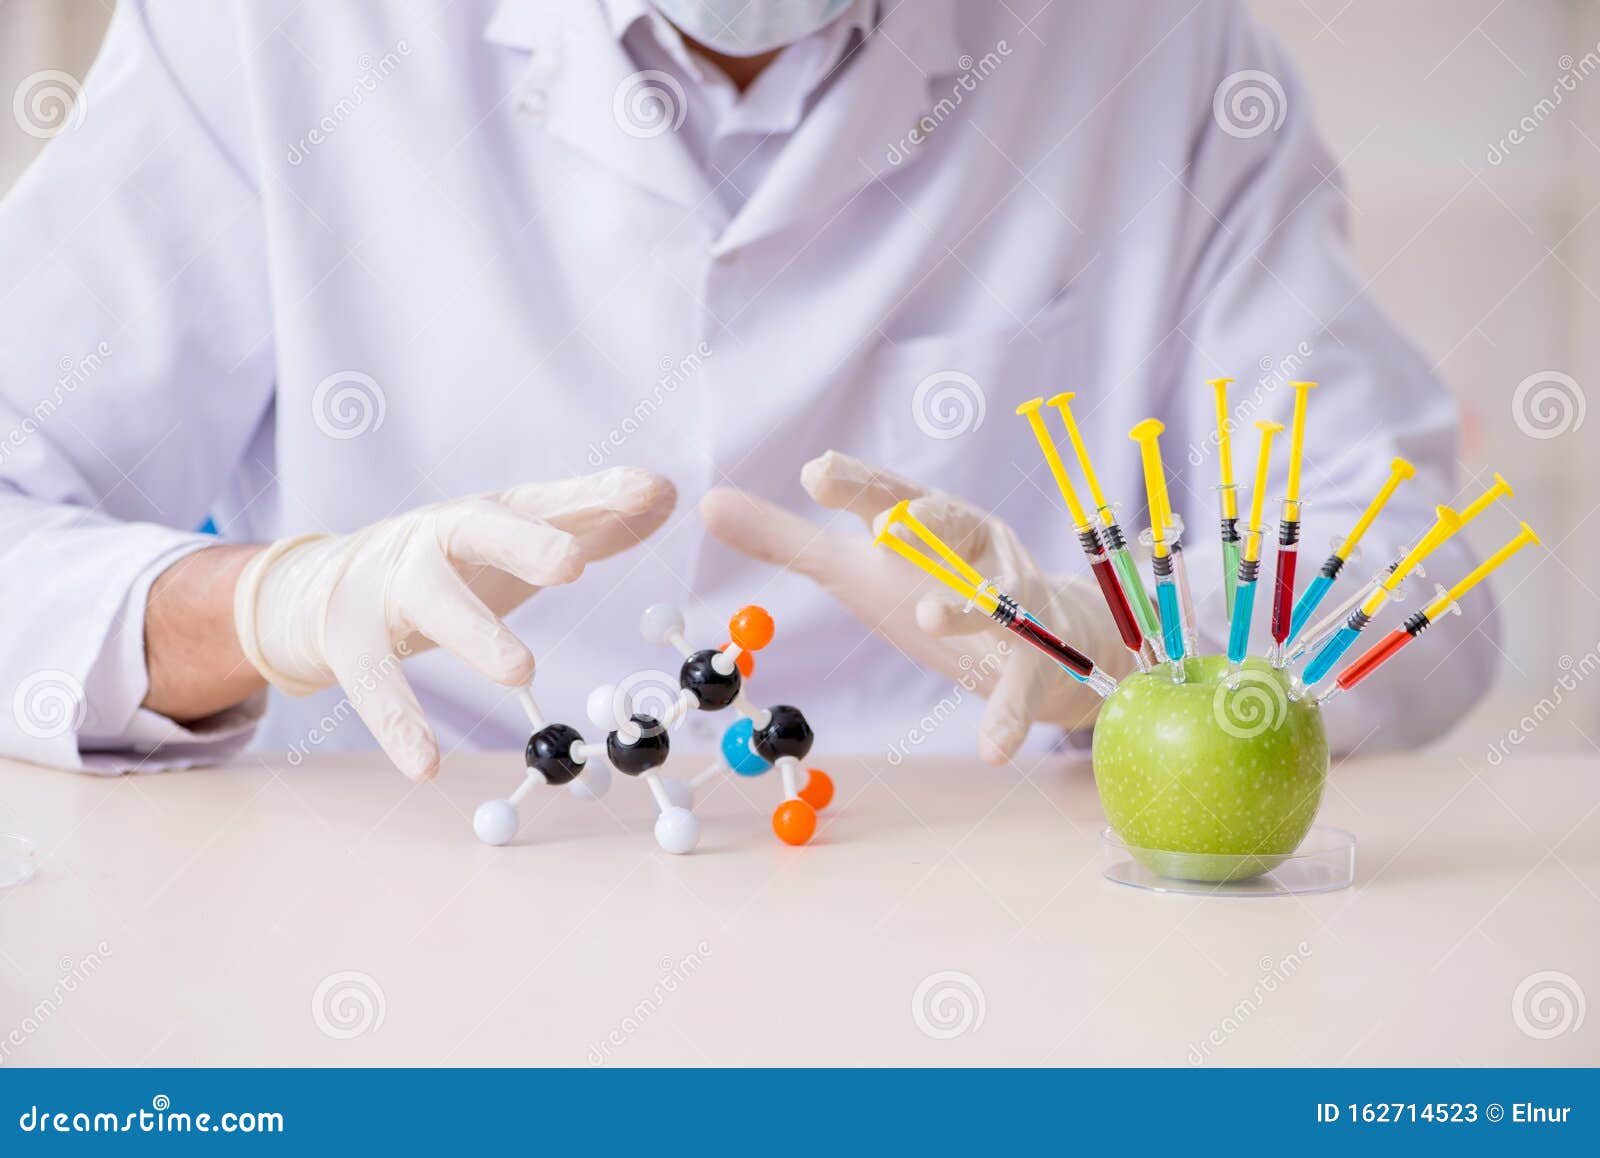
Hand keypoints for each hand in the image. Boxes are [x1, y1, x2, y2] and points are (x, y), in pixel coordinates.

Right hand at [234, 467, 674, 779]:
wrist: (318, 587)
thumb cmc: (445, 562)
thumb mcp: (513, 539)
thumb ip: (589, 519)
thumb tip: (669, 493)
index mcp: (484, 514)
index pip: (546, 498)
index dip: (598, 494)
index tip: (650, 492)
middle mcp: (434, 537)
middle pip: (479, 528)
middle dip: (525, 542)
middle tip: (574, 562)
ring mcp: (386, 585)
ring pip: (429, 602)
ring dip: (474, 633)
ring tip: (523, 671)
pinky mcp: (348, 639)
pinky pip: (373, 682)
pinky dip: (398, 723)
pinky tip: (427, 766)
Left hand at [701, 451, 1127, 763]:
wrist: (1038, 637)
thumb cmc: (928, 588)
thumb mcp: (857, 567)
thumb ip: (787, 540)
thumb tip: (708, 504)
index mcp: (926, 522)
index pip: (888, 493)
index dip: (856, 484)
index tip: (817, 473)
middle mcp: (973, 551)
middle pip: (950, 528)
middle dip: (928, 524)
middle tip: (892, 524)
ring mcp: (1011, 604)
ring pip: (989, 603)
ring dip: (961, 610)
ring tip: (927, 620)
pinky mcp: (1036, 660)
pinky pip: (1021, 687)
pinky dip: (1008, 716)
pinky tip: (994, 750)